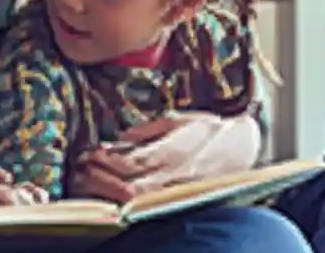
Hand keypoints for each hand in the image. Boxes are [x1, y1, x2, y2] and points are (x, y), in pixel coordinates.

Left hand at [71, 113, 258, 200]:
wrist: (240, 149)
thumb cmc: (207, 129)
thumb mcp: (178, 119)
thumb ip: (149, 129)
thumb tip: (122, 137)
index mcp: (174, 151)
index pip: (133, 162)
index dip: (107, 160)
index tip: (91, 153)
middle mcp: (175, 175)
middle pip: (129, 188)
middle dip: (101, 181)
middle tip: (84, 170)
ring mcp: (177, 191)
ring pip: (136, 201)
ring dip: (108, 193)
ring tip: (91, 181)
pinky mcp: (178, 200)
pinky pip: (147, 205)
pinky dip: (124, 199)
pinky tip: (111, 191)